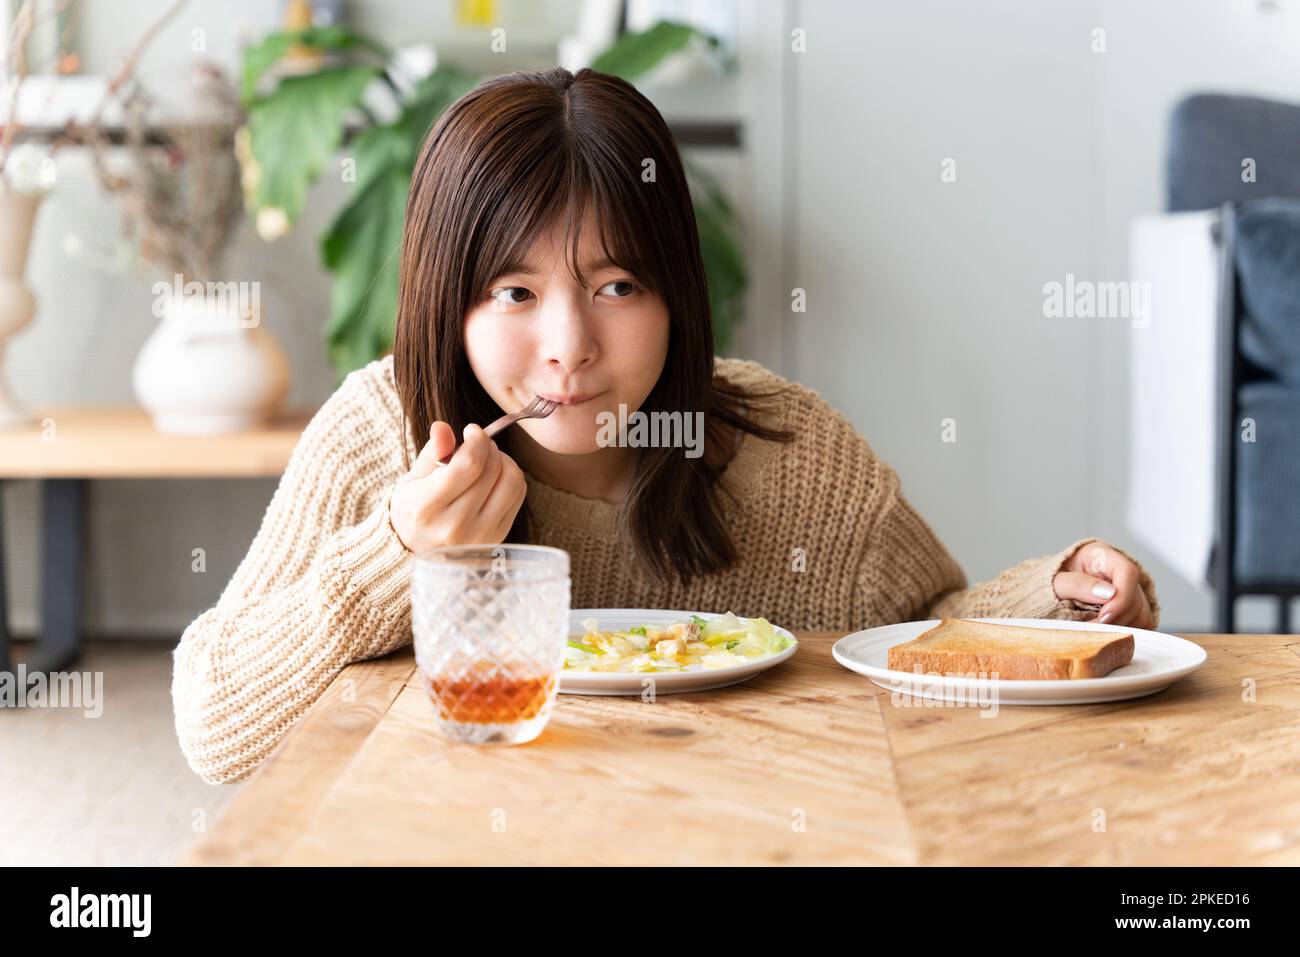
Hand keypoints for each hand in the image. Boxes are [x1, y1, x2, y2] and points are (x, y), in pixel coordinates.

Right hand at [390, 421, 526, 553]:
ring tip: (488, 459)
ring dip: (504, 460)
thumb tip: (442, 427)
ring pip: (511, 481)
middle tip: (478, 443)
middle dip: (489, 446)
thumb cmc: (414, 510)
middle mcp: (455, 525)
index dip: (477, 440)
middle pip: (492, 469)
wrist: (418, 551)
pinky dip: (511, 477)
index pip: (468, 464)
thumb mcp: (412, 480)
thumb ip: (431, 452)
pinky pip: (517, 495)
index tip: (472, 431)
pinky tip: (495, 477)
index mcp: (427, 507)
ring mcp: (480, 534)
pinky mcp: (498, 536)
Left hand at [1052, 540, 1154, 628]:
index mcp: (1101, 555)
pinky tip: (1105, 630)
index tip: (1104, 616)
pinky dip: (1124, 630)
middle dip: (1114, 618)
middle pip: (1135, 597)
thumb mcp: (1055, 581)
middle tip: (1092, 628)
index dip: (1121, 597)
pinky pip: (1140, 622)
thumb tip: (1108, 593)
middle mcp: (1120, 570)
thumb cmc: (1051, 581)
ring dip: (1119, 626)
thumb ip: (1076, 584)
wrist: (1052, 588)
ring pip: (1140, 612)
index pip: (1127, 572)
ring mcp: (1129, 588)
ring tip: (1094, 628)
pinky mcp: (1132, 605)